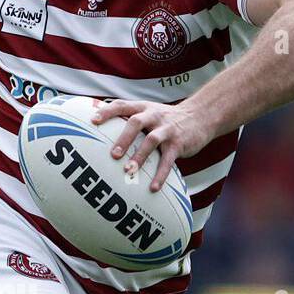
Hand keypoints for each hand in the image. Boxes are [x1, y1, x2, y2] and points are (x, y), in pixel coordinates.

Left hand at [90, 99, 209, 190]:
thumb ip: (130, 118)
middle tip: (113, 154)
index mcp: (143, 108)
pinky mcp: (179, 144)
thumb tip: (100, 129)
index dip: (107, 111)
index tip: (93, 121)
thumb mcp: (149, 112)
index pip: (122, 105)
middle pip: (136, 122)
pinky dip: (161, 175)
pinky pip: (168, 160)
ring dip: (139, 156)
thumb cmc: (166, 119)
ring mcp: (167, 130)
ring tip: (129, 171)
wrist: (200, 117)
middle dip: (124, 138)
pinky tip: (153, 188)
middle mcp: (154, 116)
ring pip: (151, 141)